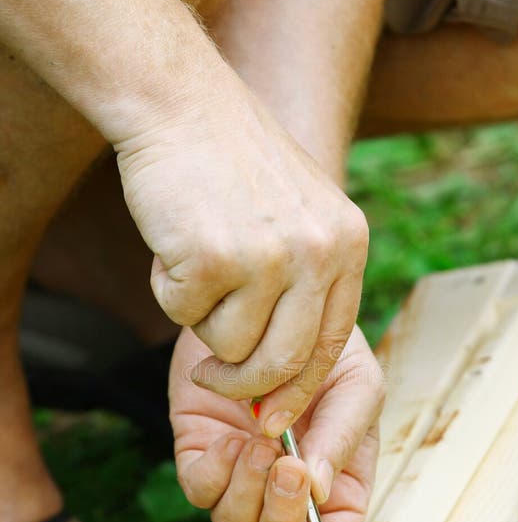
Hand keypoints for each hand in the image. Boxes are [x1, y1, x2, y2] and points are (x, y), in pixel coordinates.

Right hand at [115, 76, 368, 436]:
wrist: (179, 102)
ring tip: (194, 258)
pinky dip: (167, 290)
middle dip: (241, 384)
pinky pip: (183, 317)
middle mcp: (320, 252)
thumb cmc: (229, 164)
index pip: (332, 345)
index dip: (299, 390)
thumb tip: (280, 375)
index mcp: (347, 244)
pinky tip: (172, 240)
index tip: (272, 419)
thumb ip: (301, 286)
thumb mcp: (296, 215)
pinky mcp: (216, 258)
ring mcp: (270, 256)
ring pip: (229, 346)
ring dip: (199, 318)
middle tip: (208, 378)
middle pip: (283, 364)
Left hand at [170, 324, 384, 521]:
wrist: (264, 303)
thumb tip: (320, 490)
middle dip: (284, 517)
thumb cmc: (325, 346)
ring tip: (260, 440)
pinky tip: (230, 437)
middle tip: (288, 465)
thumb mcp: (356, 383)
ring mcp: (242, 476)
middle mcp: (288, 490)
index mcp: (339, 481)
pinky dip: (215, 472)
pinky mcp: (202, 455)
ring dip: (248, 491)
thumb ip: (344, 435)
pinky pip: (200, 491)